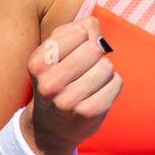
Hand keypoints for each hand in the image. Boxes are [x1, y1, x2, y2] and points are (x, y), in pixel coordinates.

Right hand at [20, 16, 120, 154]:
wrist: (51, 126)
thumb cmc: (57, 77)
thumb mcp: (56, 51)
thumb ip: (77, 29)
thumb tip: (95, 29)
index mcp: (38, 62)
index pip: (79, 32)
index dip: (84, 37)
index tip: (75, 50)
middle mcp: (49, 83)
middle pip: (94, 49)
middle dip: (96, 54)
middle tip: (86, 68)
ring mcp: (68, 101)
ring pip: (106, 66)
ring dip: (104, 70)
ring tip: (91, 81)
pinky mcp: (88, 113)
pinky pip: (116, 83)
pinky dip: (112, 84)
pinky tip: (98, 93)